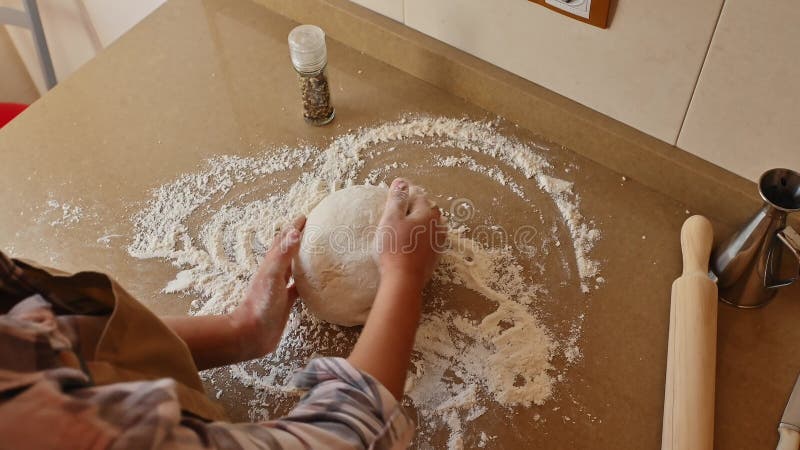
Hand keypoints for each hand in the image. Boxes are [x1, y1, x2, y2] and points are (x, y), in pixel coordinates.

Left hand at [231, 216, 305, 357]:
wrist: (252, 334)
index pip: (284, 239)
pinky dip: (307, 280)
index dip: (294, 227)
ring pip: (294, 267)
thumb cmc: (260, 305)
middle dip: (299, 238)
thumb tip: (294, 232)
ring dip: (303, 257)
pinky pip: (299, 286)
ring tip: (317, 251)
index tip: (306, 216)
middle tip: (314, 229)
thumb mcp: (272, 277)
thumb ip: (282, 255)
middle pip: (288, 250)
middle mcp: (275, 273)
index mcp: (272, 264)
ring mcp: (280, 287)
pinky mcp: (286, 301)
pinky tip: (316, 281)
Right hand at [377, 178, 443, 290]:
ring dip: (418, 222)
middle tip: (397, 209)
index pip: (417, 194)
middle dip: (413, 206)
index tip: (393, 194)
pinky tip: (410, 241)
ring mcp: (439, 240)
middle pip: (425, 208)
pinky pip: (428, 238)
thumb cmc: (394, 248)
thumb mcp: (391, 219)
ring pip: (429, 224)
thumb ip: (397, 199)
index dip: (404, 192)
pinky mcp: (435, 255)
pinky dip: (420, 236)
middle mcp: (438, 224)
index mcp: (428, 212)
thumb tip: (401, 181)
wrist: (404, 280)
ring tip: (403, 226)